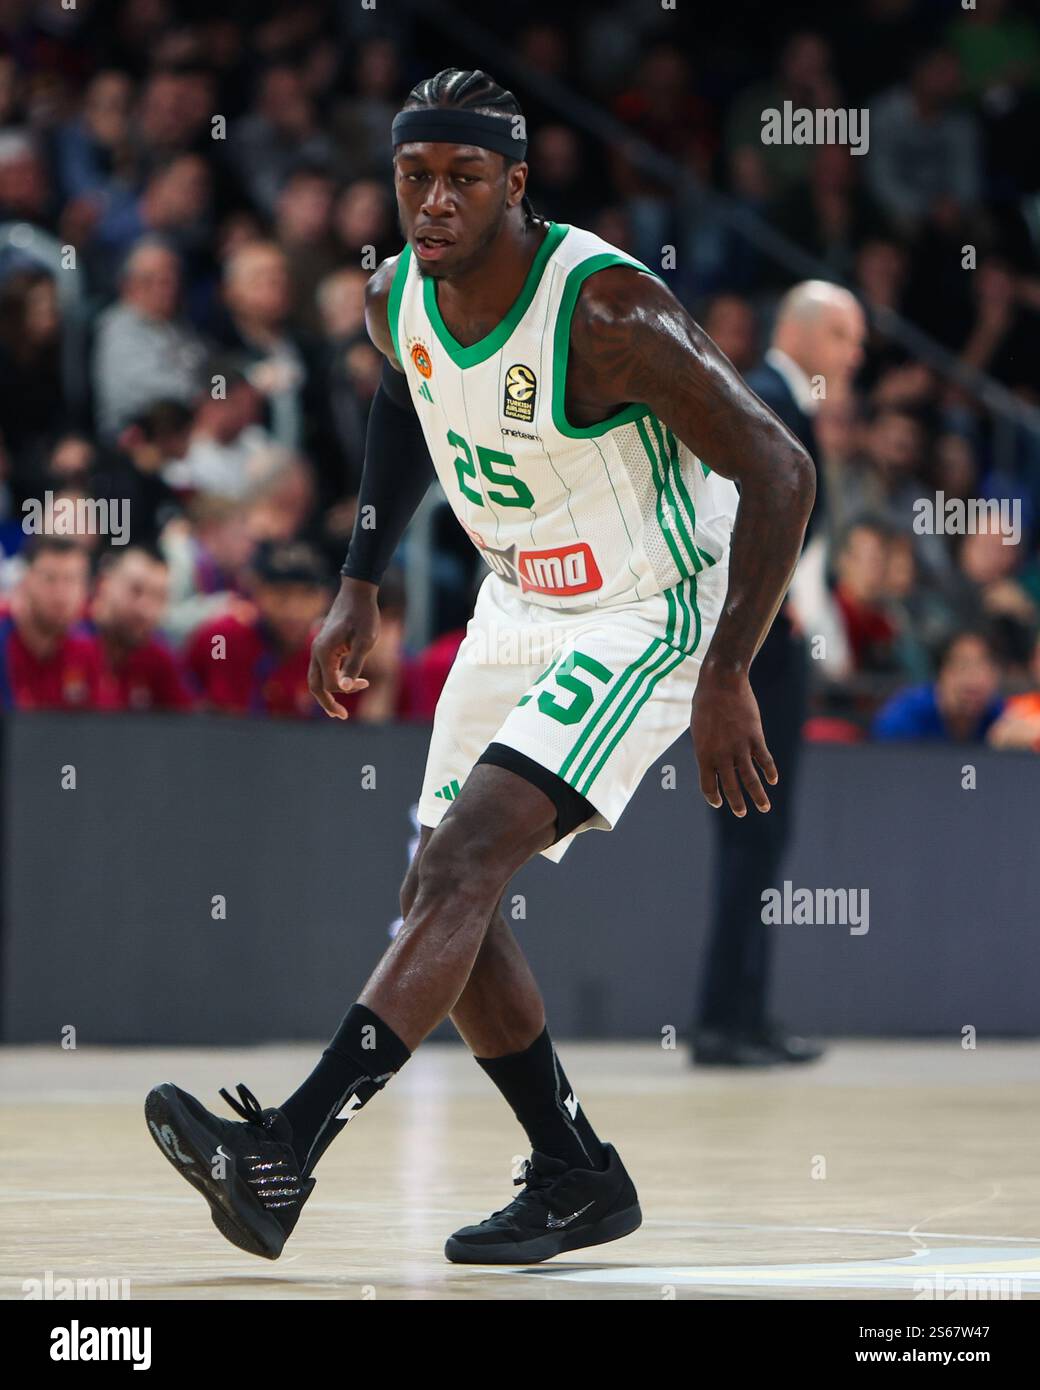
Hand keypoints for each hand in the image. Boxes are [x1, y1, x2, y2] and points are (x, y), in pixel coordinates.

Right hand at [307, 577, 376, 718]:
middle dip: (327, 703)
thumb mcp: (364, 642)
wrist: (358, 592)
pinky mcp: (324, 645)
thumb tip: (345, 689)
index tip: (365, 683)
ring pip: (316, 678)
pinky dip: (331, 679)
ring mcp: (318, 648)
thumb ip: (354, 666)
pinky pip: (322, 668)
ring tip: (338, 709)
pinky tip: (344, 683)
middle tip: (341, 717)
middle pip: (314, 686)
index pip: (330, 683)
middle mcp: (316, 651)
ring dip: (327, 693)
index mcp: (323, 652)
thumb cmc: (364, 616)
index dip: (348, 689)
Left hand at [691, 666, 776, 815]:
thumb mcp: (699, 730)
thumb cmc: (706, 704)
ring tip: (764, 808)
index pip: (708, 785)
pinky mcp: (755, 737)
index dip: (713, 796)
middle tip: (742, 813)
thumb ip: (707, 749)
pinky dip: (770, 771)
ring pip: (751, 778)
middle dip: (737, 803)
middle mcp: (721, 755)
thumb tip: (716, 763)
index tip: (718, 802)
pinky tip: (773, 780)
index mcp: (703, 754)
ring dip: (758, 795)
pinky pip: (764, 759)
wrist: (721, 683)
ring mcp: (739, 747)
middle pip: (730, 787)